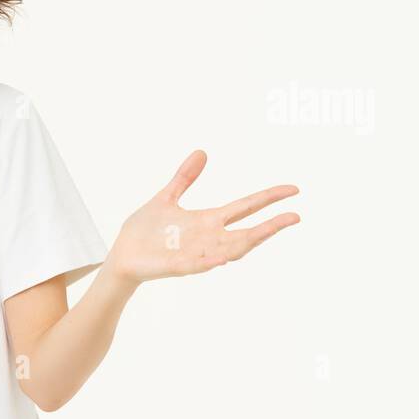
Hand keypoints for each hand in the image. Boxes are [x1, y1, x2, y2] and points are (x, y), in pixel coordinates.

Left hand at [101, 150, 299, 284]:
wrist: (122, 256)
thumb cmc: (144, 231)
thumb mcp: (167, 198)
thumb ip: (185, 178)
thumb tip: (203, 151)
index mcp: (207, 221)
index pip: (245, 208)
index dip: (268, 198)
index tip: (292, 190)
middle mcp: (207, 239)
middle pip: (246, 233)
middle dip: (270, 225)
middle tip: (295, 216)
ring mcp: (195, 254)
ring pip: (229, 251)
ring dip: (247, 243)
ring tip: (268, 231)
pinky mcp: (178, 266)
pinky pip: (198, 266)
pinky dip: (210, 262)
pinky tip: (222, 259)